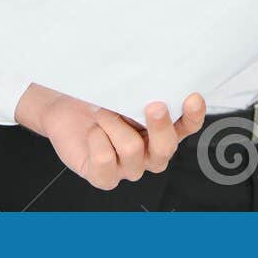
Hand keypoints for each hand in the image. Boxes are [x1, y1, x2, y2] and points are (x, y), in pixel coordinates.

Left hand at [14, 84, 206, 189]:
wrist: (64, 109)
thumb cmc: (98, 97)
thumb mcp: (122, 90)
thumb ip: (140, 92)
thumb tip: (151, 80)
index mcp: (162, 130)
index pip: (188, 127)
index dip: (193, 116)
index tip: (192, 97)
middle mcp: (150, 153)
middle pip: (166, 147)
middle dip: (159, 125)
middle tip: (152, 104)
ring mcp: (129, 169)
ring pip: (132, 150)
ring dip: (113, 123)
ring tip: (101, 111)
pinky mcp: (104, 178)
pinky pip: (105, 161)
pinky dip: (96, 139)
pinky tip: (92, 131)